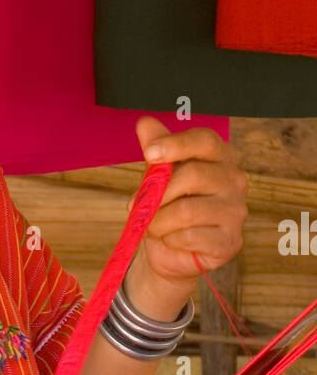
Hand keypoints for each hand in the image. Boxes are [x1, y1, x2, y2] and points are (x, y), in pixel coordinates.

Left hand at [130, 117, 248, 285]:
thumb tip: (145, 123)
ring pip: (187, 211)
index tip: (149, 153)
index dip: (176, 144)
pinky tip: (170, 239)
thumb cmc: (168, 208)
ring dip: (158, 221)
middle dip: (157, 194)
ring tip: (151, 226)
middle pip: (193, 175)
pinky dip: (170, 239)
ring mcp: (236, 212)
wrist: (170, 251)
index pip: (205, 141)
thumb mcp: (158, 176)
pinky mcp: (230, 241)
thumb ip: (155, 150)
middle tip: (137, 206)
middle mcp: (235, 181)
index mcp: (220, 158)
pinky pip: (190, 237)